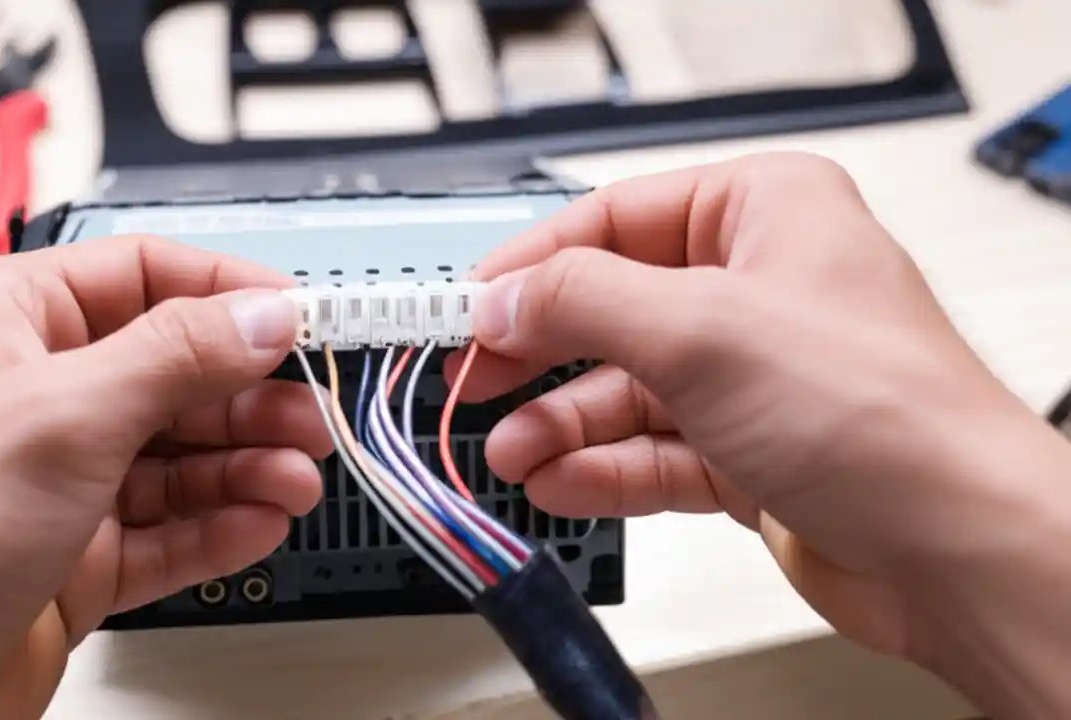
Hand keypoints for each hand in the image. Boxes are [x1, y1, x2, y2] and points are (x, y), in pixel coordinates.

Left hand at [0, 237, 329, 718]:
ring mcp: (62, 479)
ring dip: (247, 465)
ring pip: (182, 455)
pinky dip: (220, 524)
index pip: (144, 278)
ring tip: (295, 479)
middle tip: (311, 414)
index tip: (300, 315)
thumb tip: (263, 314)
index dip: (228, 293)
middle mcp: (39, 395)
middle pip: (176, 372)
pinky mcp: (81, 554)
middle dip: (250, 394)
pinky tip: (258, 522)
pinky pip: (172, 526)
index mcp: (10, 323)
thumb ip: (179, 357)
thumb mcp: (67, 414)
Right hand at [460, 153, 1070, 716]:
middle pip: (612, 308)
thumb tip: (503, 295)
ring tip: (507, 448)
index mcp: (763, 213)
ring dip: (560, 421)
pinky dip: (600, 467)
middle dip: (539, 350)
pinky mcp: (750, 453)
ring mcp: (753, 376)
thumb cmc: (881, 413)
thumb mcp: (701, 329)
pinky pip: (652, 451)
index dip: (534, 264)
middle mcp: (757, 287)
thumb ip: (582, 303)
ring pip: (626, 389)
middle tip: (473, 377)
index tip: (471, 304)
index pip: (614, 219)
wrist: (956, 549)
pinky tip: (557, 480)